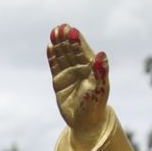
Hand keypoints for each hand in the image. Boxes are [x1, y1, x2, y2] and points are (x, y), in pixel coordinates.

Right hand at [47, 24, 109, 147]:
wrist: (86, 123)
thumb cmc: (96, 106)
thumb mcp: (100, 88)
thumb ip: (101, 71)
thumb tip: (102, 54)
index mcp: (91, 67)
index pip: (83, 50)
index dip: (77, 40)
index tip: (71, 30)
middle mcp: (80, 68)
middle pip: (71, 50)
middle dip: (66, 38)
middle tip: (60, 27)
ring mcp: (69, 74)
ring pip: (62, 55)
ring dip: (58, 44)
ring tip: (53, 32)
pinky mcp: (59, 81)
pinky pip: (55, 66)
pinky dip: (52, 57)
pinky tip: (50, 46)